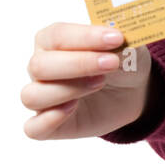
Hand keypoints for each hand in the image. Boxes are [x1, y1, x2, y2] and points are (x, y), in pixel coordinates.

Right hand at [21, 22, 153, 139]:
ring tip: (99, 83)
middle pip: (39, 66)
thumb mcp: (127, 47)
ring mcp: (42, 97)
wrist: (131, 91)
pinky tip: (73, 109)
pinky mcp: (49, 125)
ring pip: (33, 96)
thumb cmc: (122, 62)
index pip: (57, 35)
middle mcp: (40, 68)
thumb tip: (117, 37)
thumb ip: (120, 41)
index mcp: (51, 40)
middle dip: (78, 64)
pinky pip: (34, 128)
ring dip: (67, 90)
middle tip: (111, 63)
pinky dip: (49, 121)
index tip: (116, 38)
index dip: (85, 37)